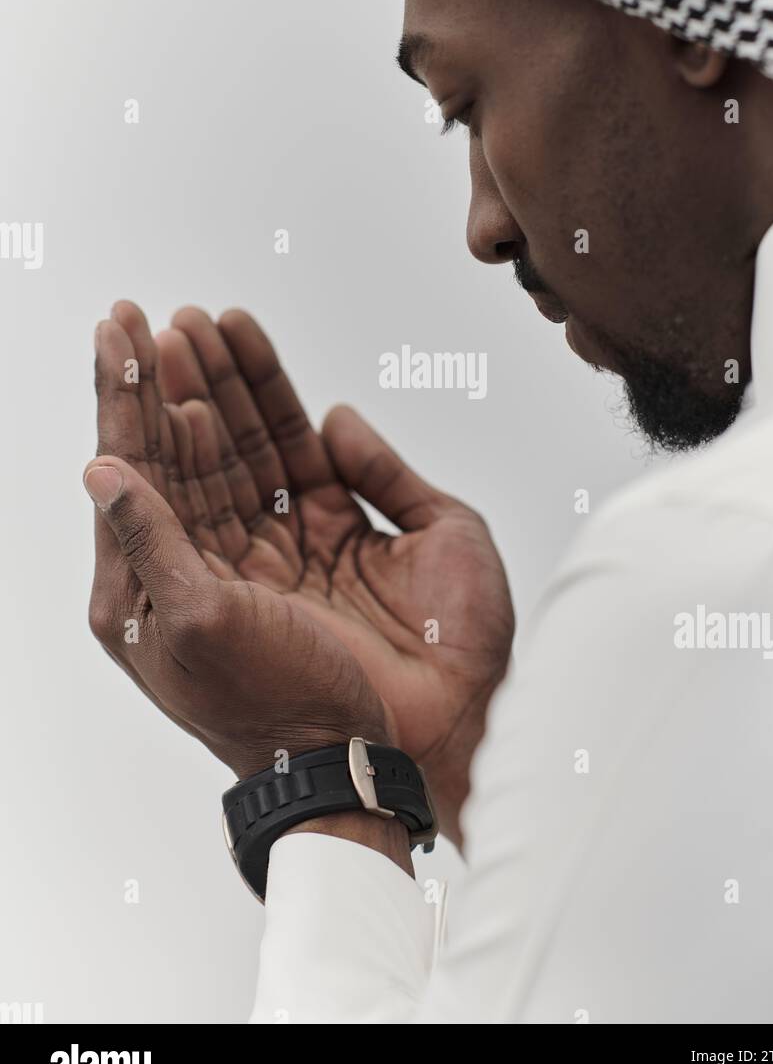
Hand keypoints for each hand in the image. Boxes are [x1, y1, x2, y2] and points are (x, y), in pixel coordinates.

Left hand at [88, 302, 515, 844]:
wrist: (383, 747)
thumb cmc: (285, 704)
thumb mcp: (194, 624)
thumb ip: (146, 539)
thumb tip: (98, 470)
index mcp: (156, 590)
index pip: (133, 468)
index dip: (123, 398)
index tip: (116, 334)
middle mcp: (208, 562)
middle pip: (180, 447)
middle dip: (167, 378)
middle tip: (155, 316)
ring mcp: (269, 545)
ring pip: (236, 443)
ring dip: (216, 383)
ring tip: (200, 323)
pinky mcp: (328, 536)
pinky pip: (292, 456)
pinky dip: (275, 408)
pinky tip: (255, 370)